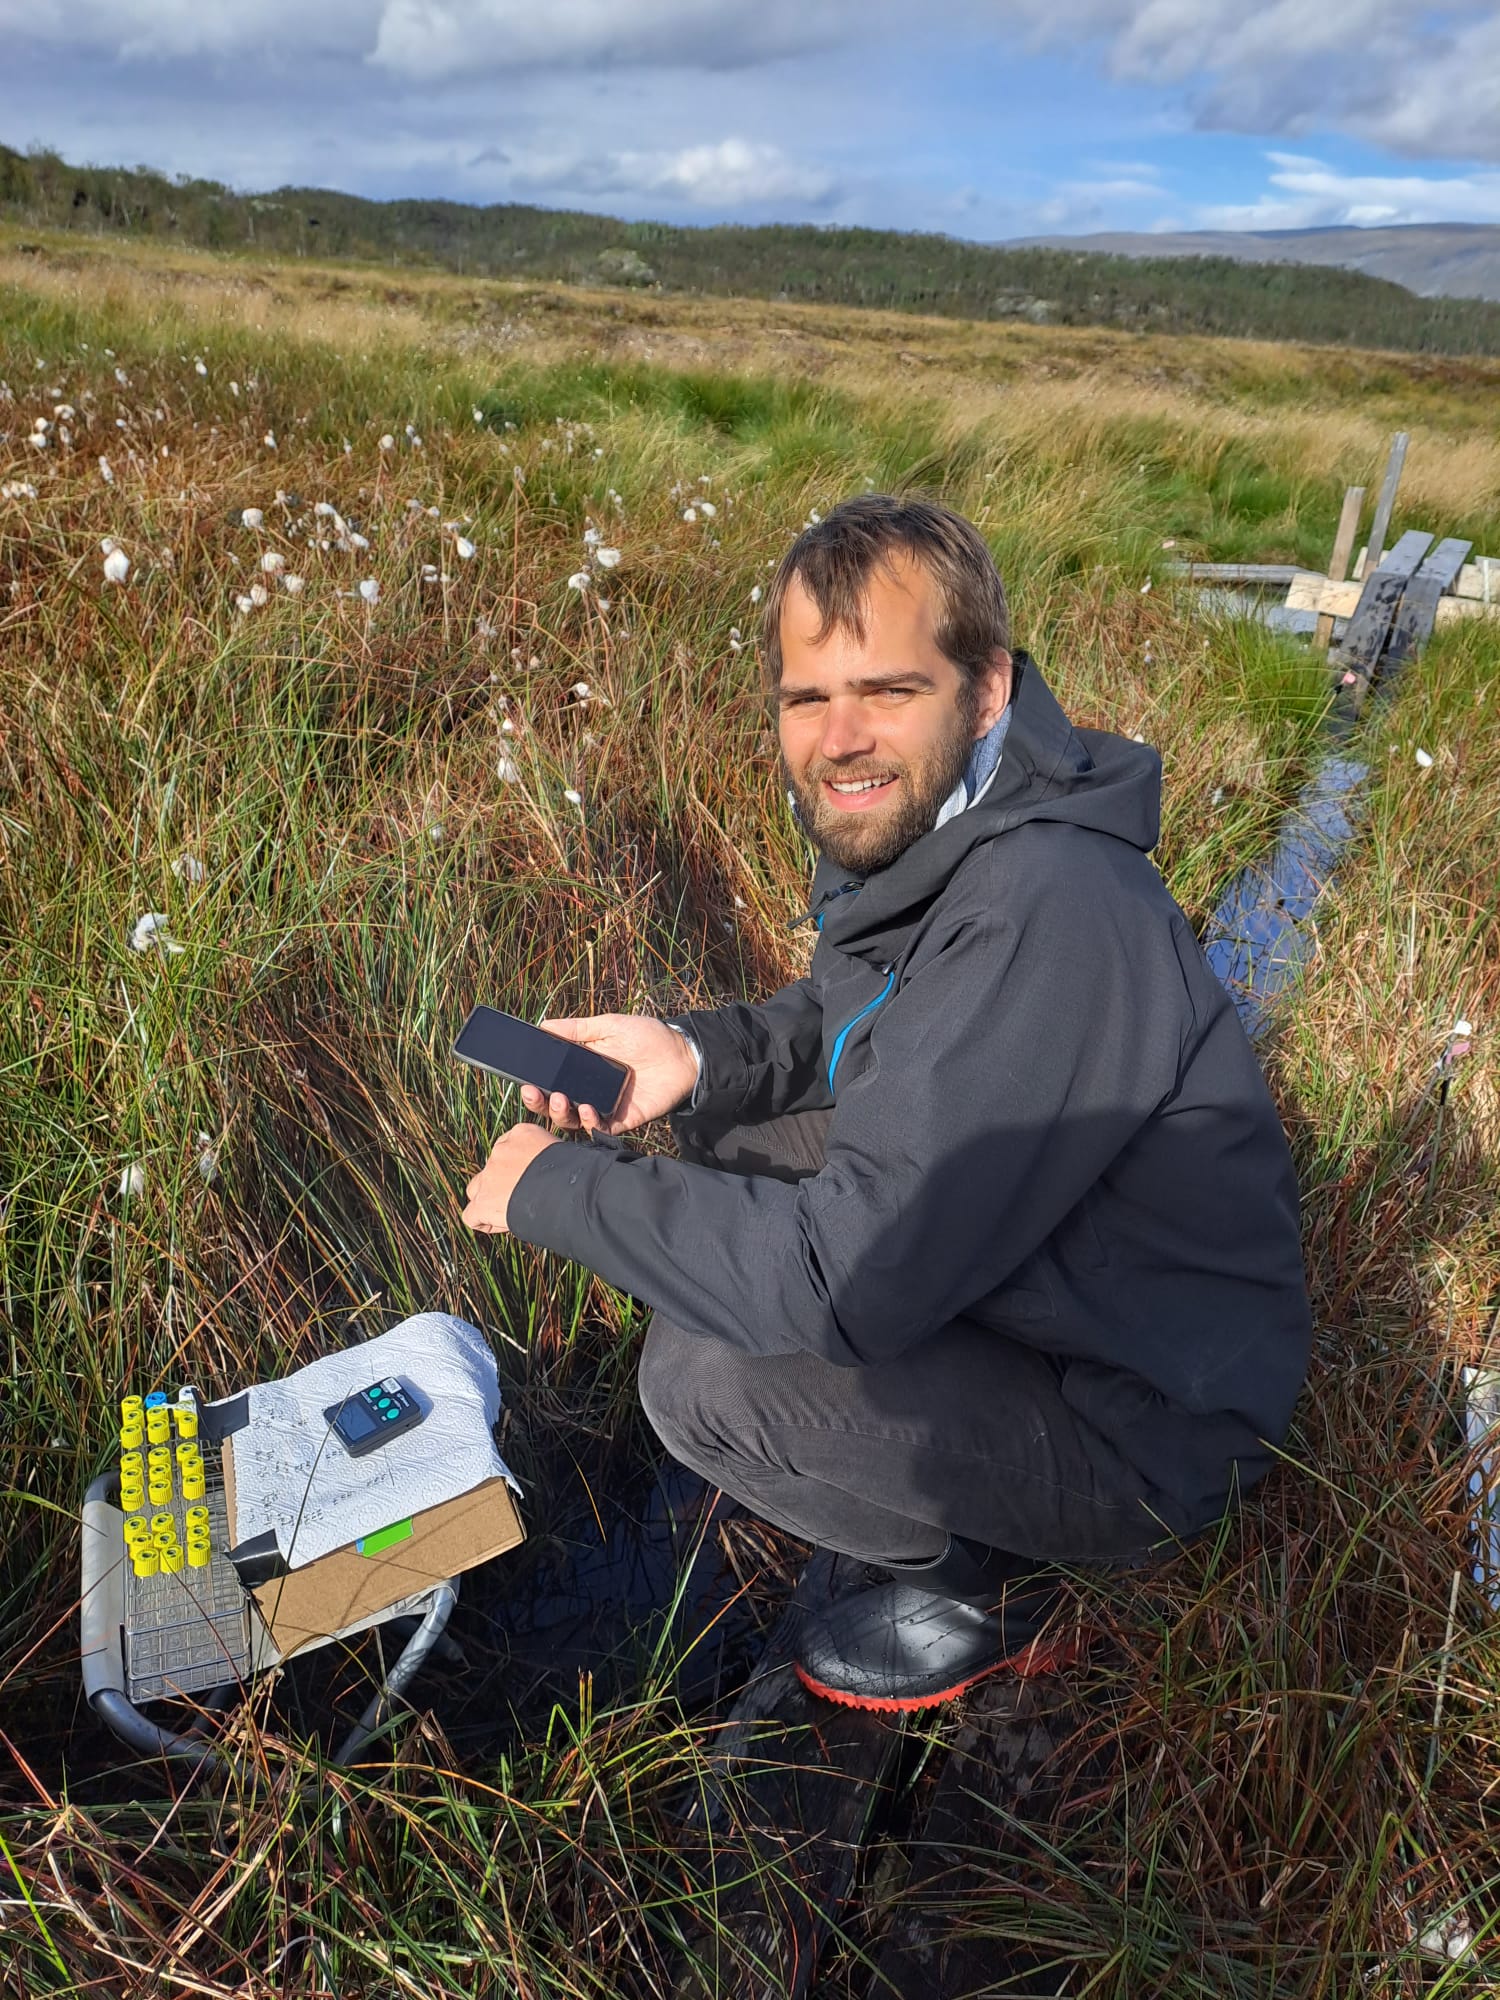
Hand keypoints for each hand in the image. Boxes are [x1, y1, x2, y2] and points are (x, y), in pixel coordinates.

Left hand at [462, 1125, 560, 1235]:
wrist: (569, 1189)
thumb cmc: (576, 1173)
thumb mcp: (565, 1153)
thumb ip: (549, 1157)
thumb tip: (554, 1169)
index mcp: (522, 1133)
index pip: (509, 1148)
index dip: (519, 1167)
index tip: (534, 1180)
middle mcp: (502, 1150)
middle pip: (493, 1168)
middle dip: (503, 1183)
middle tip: (525, 1198)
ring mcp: (489, 1175)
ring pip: (476, 1188)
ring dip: (489, 1199)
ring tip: (510, 1211)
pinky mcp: (483, 1201)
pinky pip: (471, 1215)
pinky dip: (483, 1222)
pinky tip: (502, 1225)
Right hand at [518, 1013, 698, 1135]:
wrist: (683, 1053)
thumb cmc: (647, 1036)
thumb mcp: (609, 1026)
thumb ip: (577, 1028)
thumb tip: (543, 1025)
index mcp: (582, 1070)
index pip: (551, 1081)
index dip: (535, 1084)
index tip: (523, 1080)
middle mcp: (589, 1090)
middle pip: (555, 1105)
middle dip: (539, 1103)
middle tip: (534, 1093)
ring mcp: (605, 1106)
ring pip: (572, 1121)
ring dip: (560, 1113)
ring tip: (561, 1099)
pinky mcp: (623, 1120)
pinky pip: (600, 1129)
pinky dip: (589, 1123)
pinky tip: (586, 1110)